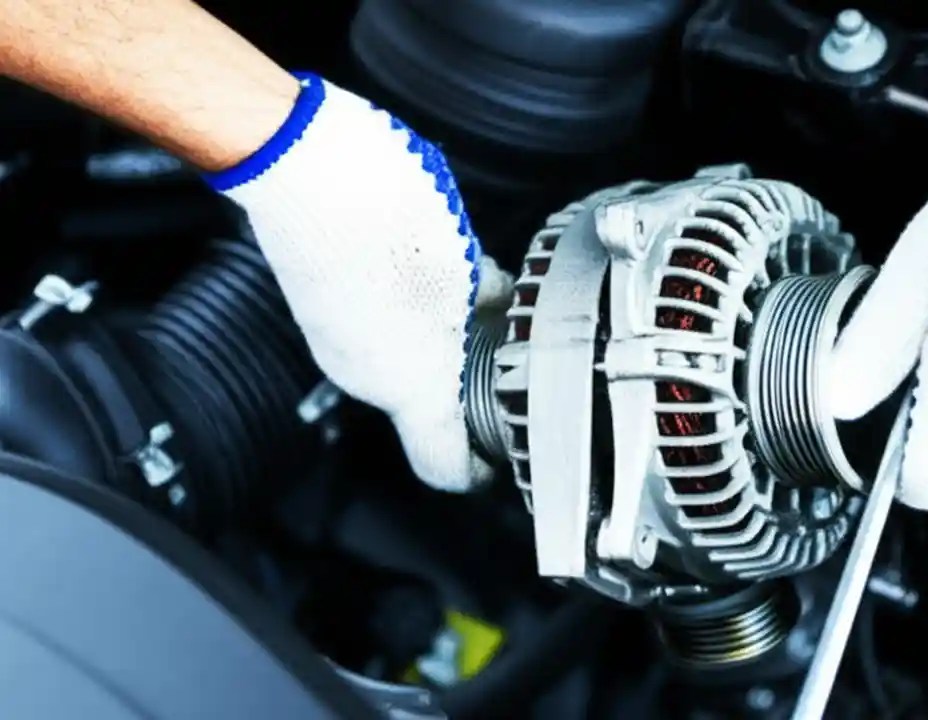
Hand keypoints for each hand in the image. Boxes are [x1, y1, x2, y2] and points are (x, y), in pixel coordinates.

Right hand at [204, 74, 511, 491]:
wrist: (302, 162)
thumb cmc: (380, 217)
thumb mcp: (465, 264)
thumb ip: (487, 297)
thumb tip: (498, 297)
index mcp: (409, 384)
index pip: (443, 465)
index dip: (477, 471)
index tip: (497, 459)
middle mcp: (365, 375)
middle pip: (426, 406)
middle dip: (466, 379)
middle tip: (501, 345)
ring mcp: (337, 341)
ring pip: (401, 361)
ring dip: (437, 337)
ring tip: (465, 287)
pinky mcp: (320, 308)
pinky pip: (374, 327)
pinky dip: (403, 309)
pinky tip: (421, 259)